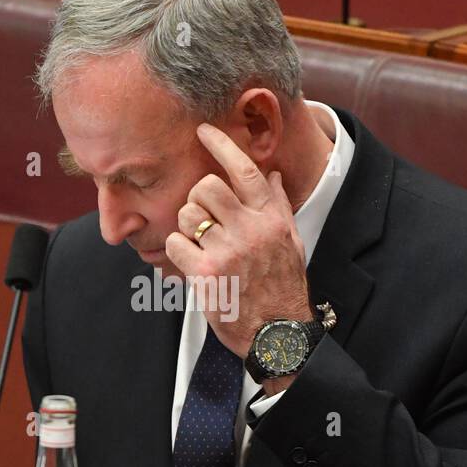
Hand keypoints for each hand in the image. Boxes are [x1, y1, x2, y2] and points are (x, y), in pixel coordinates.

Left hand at [164, 123, 313, 358]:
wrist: (278, 335)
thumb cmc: (283, 288)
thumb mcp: (291, 243)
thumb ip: (277, 206)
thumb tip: (270, 175)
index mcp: (272, 219)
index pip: (245, 170)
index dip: (221, 145)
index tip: (203, 131)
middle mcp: (251, 230)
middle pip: (207, 186)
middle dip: (198, 198)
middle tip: (203, 218)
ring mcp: (227, 251)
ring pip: (188, 214)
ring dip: (188, 227)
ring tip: (201, 245)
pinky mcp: (206, 274)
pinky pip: (175, 244)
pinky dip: (178, 253)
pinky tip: (193, 265)